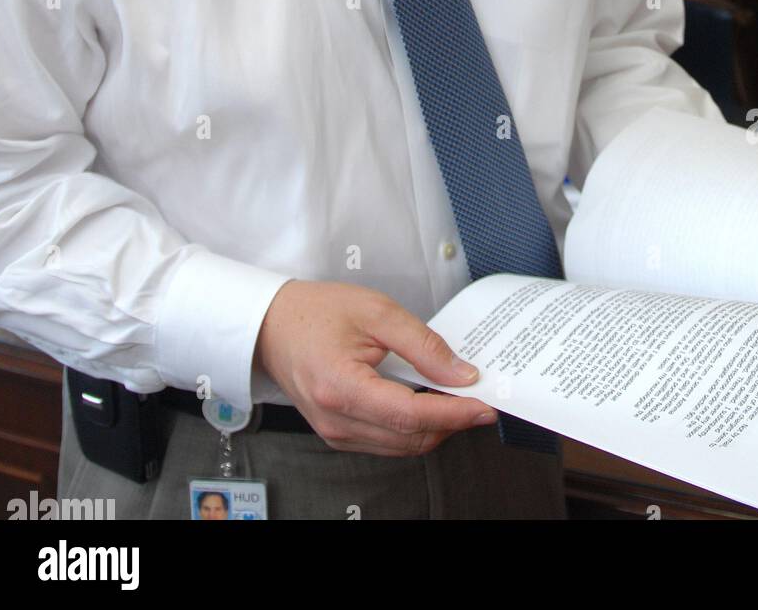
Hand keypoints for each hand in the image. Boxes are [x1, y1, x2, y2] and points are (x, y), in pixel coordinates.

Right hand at [254, 279, 497, 455]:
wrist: (272, 325)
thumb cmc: (317, 312)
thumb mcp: (377, 312)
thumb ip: (422, 344)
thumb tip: (460, 373)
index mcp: (342, 388)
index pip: (410, 415)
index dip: (454, 413)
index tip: (485, 405)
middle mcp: (337, 421)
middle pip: (411, 438)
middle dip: (452, 422)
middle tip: (481, 397)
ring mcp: (336, 433)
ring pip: (402, 446)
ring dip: (436, 427)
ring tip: (458, 398)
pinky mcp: (339, 434)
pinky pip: (387, 442)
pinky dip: (414, 427)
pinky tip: (427, 403)